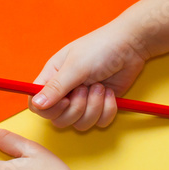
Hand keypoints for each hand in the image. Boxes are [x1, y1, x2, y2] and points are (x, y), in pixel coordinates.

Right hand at [28, 21, 148, 130]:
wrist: (132, 45)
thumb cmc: (101, 48)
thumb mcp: (76, 66)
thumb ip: (55, 87)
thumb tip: (36, 105)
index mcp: (52, 78)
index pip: (36, 105)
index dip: (48, 110)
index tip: (65, 100)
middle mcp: (65, 92)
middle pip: (59, 120)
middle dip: (76, 109)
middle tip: (86, 89)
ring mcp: (83, 101)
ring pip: (80, 124)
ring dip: (94, 107)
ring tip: (100, 87)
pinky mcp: (100, 107)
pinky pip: (99, 123)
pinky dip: (107, 110)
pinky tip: (110, 93)